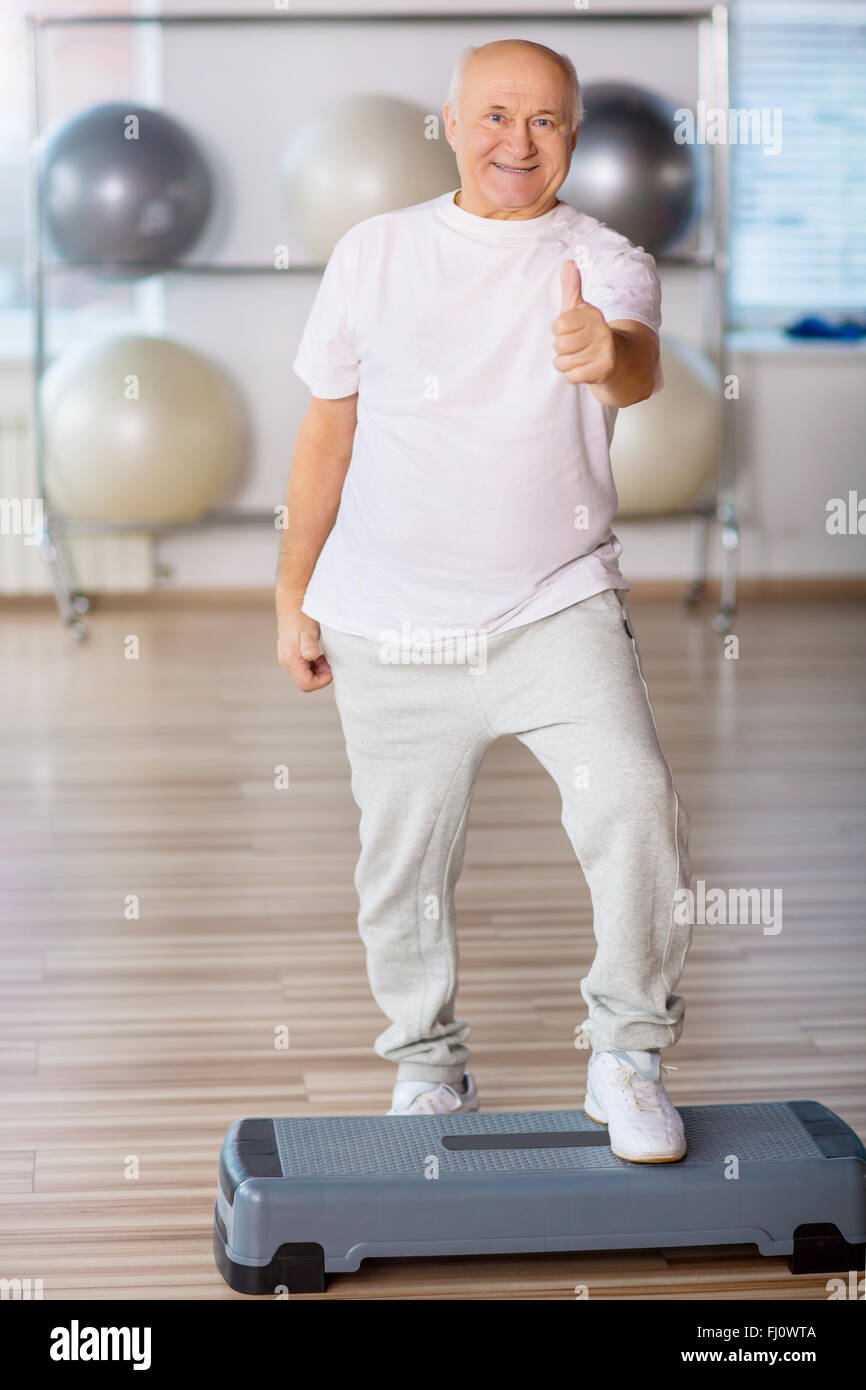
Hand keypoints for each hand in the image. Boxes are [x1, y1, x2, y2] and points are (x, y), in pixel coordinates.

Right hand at [277, 607, 332, 691]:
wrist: (292, 605)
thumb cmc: (301, 617)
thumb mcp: (308, 631)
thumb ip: (310, 646)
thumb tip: (312, 657)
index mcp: (290, 660)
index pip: (306, 684)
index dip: (321, 681)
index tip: (330, 669)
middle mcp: (286, 663)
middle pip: (305, 682)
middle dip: (320, 676)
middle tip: (327, 661)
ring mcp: (288, 660)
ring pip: (305, 676)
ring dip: (317, 670)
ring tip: (323, 656)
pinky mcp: (292, 656)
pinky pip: (303, 669)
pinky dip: (314, 665)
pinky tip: (318, 654)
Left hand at [552, 260, 616, 385]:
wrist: (621, 359)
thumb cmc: (593, 333)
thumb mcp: (582, 309)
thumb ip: (572, 288)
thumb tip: (568, 263)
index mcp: (594, 315)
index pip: (558, 325)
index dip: (559, 330)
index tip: (571, 330)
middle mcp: (601, 331)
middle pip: (559, 345)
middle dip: (562, 348)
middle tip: (577, 346)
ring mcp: (604, 351)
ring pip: (562, 362)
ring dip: (567, 363)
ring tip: (580, 357)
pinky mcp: (603, 371)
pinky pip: (571, 376)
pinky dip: (573, 375)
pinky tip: (584, 369)